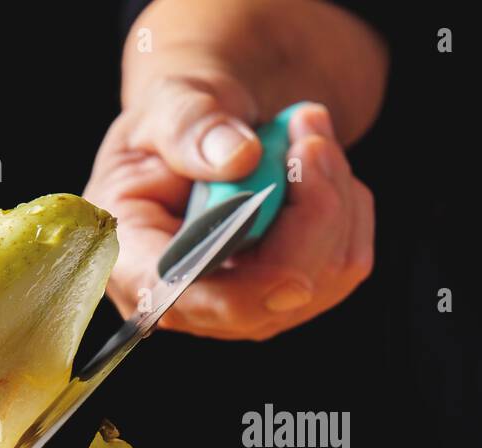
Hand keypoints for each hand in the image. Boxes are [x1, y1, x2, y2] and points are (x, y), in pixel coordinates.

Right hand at [83, 74, 374, 340]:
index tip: (294, 278)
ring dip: (334, 191)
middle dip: (310, 205)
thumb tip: (239, 159)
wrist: (209, 139)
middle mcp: (190, 303)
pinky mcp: (293, 300)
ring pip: (323, 275)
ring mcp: (246, 309)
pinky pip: (347, 263)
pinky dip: (348, 206)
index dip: (240, 296)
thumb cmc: (176, 128)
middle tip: (309, 122)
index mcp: (133, 260)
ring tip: (305, 130)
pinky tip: (318, 168)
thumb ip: (190, 126)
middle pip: (271, 293)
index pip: (181, 301)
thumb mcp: (168, 105)